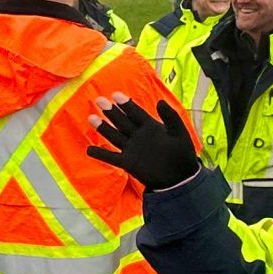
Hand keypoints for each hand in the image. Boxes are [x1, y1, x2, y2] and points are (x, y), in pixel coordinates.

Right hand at [85, 93, 201, 190]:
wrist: (180, 179)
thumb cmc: (183, 155)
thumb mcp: (179, 133)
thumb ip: (171, 117)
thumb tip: (160, 101)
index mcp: (151, 127)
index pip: (135, 113)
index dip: (126, 104)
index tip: (116, 95)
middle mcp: (138, 136)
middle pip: (122, 121)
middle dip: (111, 111)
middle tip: (99, 100)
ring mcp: (132, 149)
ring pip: (114, 136)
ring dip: (103, 128)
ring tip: (91, 117)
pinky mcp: (128, 163)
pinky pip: (111, 157)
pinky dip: (101, 154)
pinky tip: (89, 150)